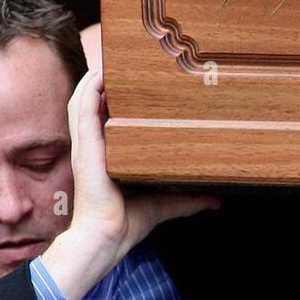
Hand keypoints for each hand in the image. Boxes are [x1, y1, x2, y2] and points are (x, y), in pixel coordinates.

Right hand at [40, 69, 219, 299]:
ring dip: (94, 79)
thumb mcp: (165, 204)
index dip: (111, 97)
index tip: (129, 80)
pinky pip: (82, 112)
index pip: (105, 118)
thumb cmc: (127, 223)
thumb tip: (216, 200)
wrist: (108, 239)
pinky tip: (98, 75)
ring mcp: (87, 146)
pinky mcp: (85, 150)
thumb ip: (189, 199)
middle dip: (103, 81)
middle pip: (93, 104)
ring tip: (109, 59)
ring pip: (83, 102)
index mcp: (107, 156)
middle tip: (120, 62)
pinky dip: (89, 91)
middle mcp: (94, 147)